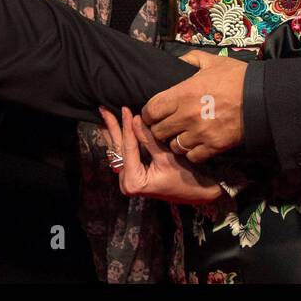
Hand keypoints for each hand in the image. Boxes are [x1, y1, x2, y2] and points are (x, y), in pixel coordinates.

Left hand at [98, 106, 224, 204]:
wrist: (198, 192)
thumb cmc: (186, 177)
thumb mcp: (167, 156)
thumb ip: (149, 139)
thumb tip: (136, 118)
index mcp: (133, 181)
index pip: (128, 148)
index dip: (127, 126)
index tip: (125, 108)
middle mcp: (126, 182)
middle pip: (118, 149)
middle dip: (111, 128)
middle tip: (103, 109)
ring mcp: (128, 179)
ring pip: (118, 151)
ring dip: (113, 132)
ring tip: (104, 115)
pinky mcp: (133, 175)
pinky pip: (123, 154)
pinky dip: (120, 140)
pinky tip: (113, 128)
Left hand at [142, 50, 245, 161]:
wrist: (262, 97)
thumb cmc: (237, 77)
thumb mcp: (212, 61)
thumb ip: (190, 59)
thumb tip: (177, 61)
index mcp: (183, 93)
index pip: (151, 110)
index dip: (150, 113)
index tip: (155, 113)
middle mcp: (187, 115)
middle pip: (158, 131)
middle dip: (160, 128)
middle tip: (167, 125)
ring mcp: (200, 133)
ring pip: (174, 146)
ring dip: (176, 141)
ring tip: (182, 135)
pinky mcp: (213, 146)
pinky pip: (192, 156)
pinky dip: (192, 153)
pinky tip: (197, 144)